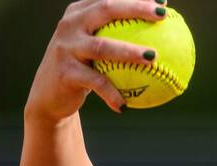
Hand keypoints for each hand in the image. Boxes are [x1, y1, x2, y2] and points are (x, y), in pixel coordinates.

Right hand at [24, 0, 166, 123]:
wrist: (50, 93)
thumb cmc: (84, 68)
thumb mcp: (97, 49)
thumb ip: (121, 38)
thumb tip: (166, 40)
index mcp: (80, 12)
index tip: (163, 1)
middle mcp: (71, 24)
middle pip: (106, 9)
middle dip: (135, 8)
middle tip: (162, 16)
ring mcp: (66, 46)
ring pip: (102, 46)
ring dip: (129, 51)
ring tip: (153, 57)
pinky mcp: (65, 71)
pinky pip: (96, 82)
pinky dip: (113, 93)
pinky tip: (127, 105)